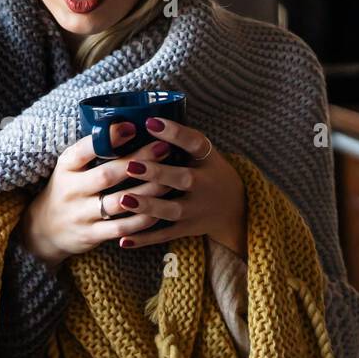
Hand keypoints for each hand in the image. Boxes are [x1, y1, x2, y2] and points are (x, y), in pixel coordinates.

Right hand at [18, 121, 176, 269]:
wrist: (46, 230)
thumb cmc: (68, 189)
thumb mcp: (70, 167)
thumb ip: (93, 151)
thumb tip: (131, 124)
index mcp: (66, 166)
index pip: (84, 149)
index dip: (108, 138)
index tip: (131, 126)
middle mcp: (71, 189)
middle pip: (107, 174)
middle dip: (138, 161)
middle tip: (164, 147)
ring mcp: (80, 214)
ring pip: (119, 202)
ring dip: (147, 190)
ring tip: (170, 178)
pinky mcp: (91, 235)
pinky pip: (121, 228)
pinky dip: (142, 219)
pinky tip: (160, 208)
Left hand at [112, 117, 246, 254]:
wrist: (235, 209)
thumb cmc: (208, 172)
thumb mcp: (203, 153)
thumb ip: (179, 140)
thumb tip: (140, 118)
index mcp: (207, 160)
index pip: (193, 142)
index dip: (174, 132)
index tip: (151, 121)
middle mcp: (204, 185)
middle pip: (182, 179)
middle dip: (157, 173)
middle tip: (131, 165)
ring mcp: (196, 209)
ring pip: (171, 209)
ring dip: (148, 206)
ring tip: (124, 199)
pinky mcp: (188, 229)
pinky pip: (164, 235)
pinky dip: (144, 239)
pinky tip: (123, 239)